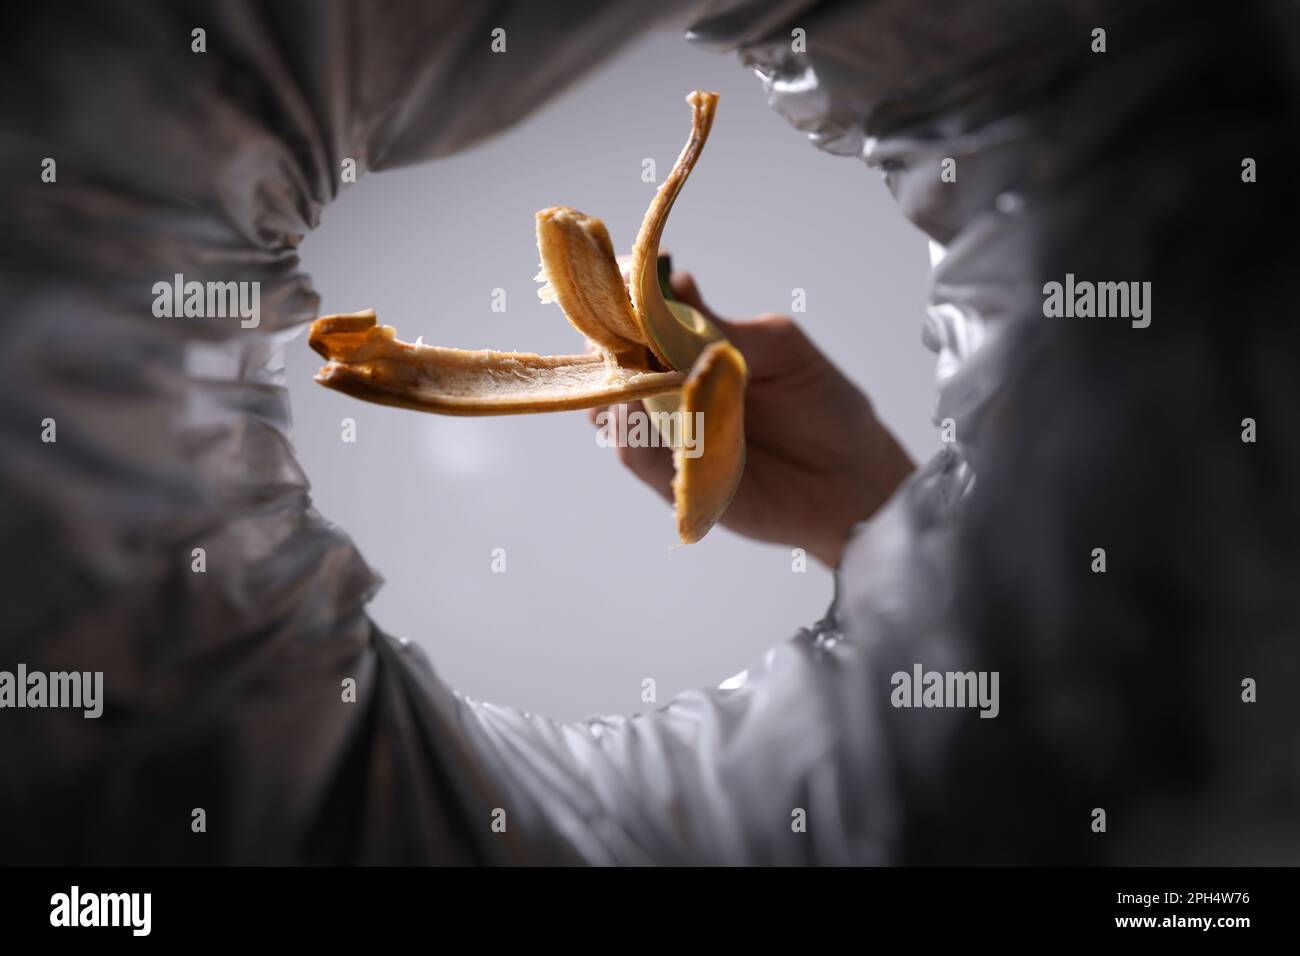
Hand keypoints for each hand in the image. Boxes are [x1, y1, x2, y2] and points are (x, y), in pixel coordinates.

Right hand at [589, 271, 914, 566]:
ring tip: (634, 370)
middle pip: (612, 363)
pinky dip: (629, 430)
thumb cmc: (821, 405)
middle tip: (620, 332)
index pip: (638, 320)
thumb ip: (725, 328)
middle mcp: (671, 389)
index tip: (626, 282)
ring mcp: (667, 434)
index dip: (622, 301)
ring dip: (614, 387)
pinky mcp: (671, 479)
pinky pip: (633, 453)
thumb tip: (676, 287)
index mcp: (691, 349)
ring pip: (611, 407)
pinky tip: (641, 408)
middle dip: (607, 344)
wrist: (851, 479)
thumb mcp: (780, 349)